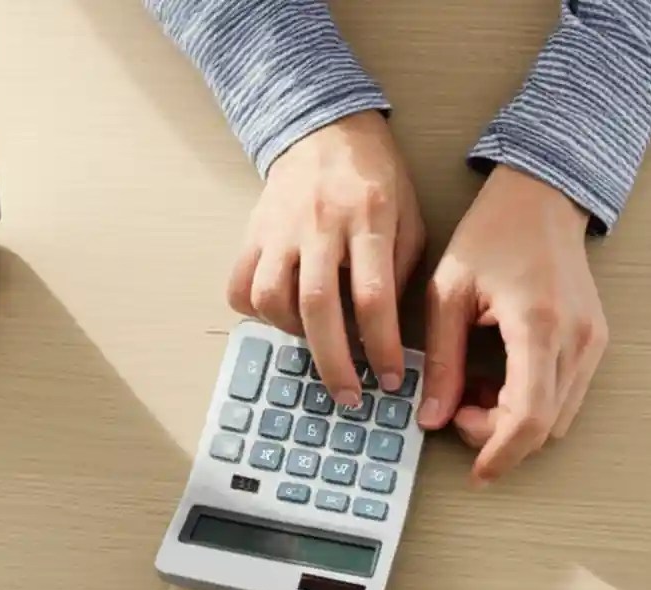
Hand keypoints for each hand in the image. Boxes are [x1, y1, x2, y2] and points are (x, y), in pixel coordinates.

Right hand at [227, 111, 424, 404]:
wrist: (324, 130)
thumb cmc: (375, 181)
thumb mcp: (409, 218)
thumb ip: (400, 272)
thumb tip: (384, 333)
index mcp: (368, 219)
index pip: (374, 296)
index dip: (381, 345)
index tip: (389, 379)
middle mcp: (319, 225)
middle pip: (318, 306)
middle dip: (334, 362)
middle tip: (349, 397)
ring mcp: (279, 229)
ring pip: (271, 298)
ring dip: (294, 336)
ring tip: (317, 344)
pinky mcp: (252, 233)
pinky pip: (240, 285)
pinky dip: (256, 313)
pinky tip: (281, 317)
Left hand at [417, 166, 607, 483]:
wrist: (540, 198)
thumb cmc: (491, 234)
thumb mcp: (448, 294)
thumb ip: (441, 360)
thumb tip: (432, 417)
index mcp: (538, 324)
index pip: (528, 416)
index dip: (500, 453)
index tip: (476, 471)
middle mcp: (576, 338)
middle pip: (545, 426)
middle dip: (497, 437)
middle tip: (454, 411)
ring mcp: (592, 341)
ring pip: (559, 418)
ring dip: (513, 422)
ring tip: (470, 390)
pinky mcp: (594, 341)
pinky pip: (566, 396)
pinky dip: (531, 404)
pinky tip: (496, 380)